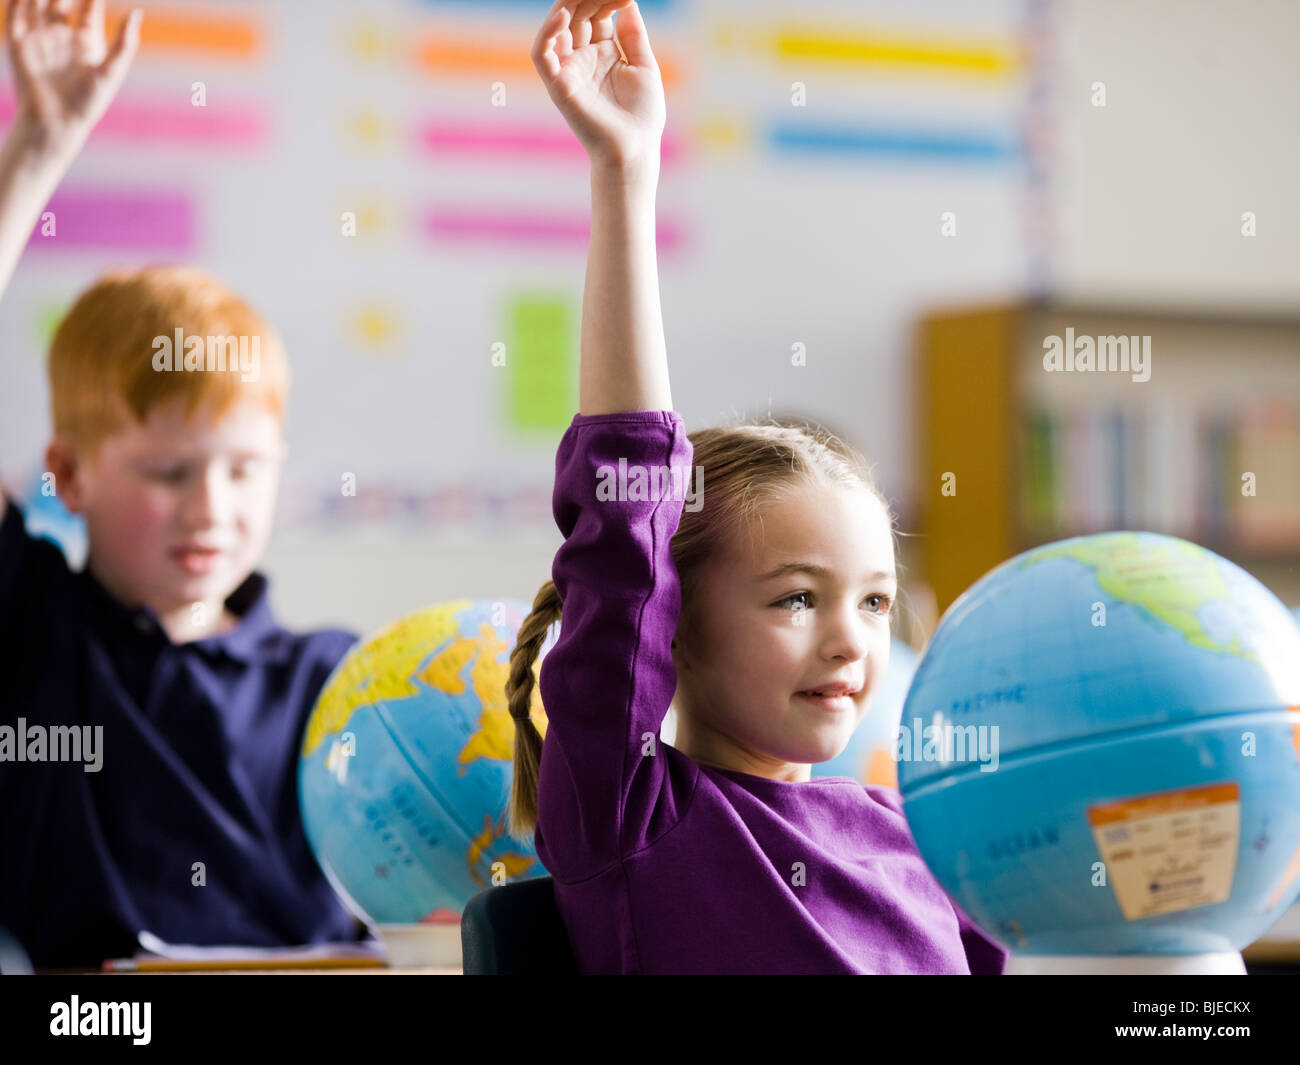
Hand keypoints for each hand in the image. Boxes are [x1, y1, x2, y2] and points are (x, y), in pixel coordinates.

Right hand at [4, 0, 142, 157]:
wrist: (56, 122)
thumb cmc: (88, 101)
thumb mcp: (111, 70)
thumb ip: (124, 43)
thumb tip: (137, 11)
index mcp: (87, 40)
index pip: (89, 6)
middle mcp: (63, 35)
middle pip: (61, 0)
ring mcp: (40, 37)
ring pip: (38, 4)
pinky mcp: (19, 43)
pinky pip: (16, 16)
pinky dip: (18, 3)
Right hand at [531, 1, 664, 175]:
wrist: (634, 149)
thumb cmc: (641, 116)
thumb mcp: (644, 67)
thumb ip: (633, 35)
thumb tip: (628, 3)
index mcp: (603, 53)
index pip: (595, 13)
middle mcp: (582, 58)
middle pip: (576, 15)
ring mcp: (569, 70)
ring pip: (557, 27)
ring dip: (567, 5)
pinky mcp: (558, 85)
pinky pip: (542, 54)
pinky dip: (547, 32)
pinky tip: (562, 14)